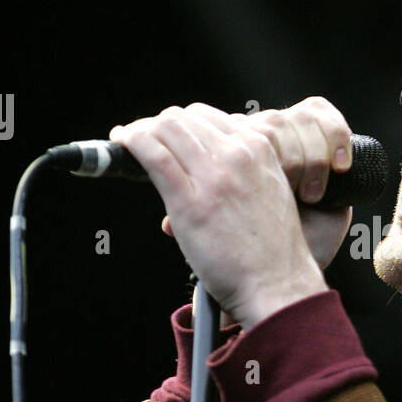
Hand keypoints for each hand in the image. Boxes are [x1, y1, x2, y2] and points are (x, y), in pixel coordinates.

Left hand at [108, 101, 348, 329]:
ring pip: (166, 128)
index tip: (168, 136)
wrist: (278, 285)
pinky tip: (123, 144)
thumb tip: (203, 165)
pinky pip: (152, 154)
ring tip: (129, 141)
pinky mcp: (190, 201)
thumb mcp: (272, 193)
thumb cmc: (274, 252)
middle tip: (142, 140)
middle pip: (184, 117)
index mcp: (260, 150)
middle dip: (158, 125)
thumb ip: (244, 171)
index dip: (182, 123)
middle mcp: (238, 154)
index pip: (209, 116)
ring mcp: (214, 176)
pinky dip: (132, 142)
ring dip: (141, 130)